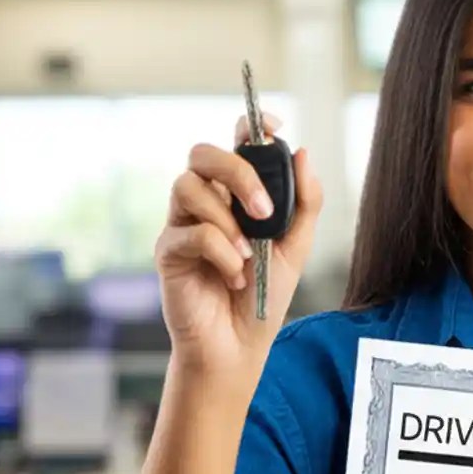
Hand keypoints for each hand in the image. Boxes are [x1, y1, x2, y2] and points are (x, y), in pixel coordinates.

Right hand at [155, 113, 323, 371]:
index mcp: (237, 196)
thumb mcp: (296, 248)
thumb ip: (305, 203)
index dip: (248, 128)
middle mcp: (207, 203)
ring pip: (187, 185)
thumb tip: (303, 153)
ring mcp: (183, 225)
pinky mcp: (168, 251)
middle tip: (263, 209)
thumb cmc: (264, 296)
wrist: (241, 345)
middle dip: (235, 171)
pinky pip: (190, 234)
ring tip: (248, 256)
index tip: (271, 128)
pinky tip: (233, 277)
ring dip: (226, 220)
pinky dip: (220, 254)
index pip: (235, 145)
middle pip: (202, 153)